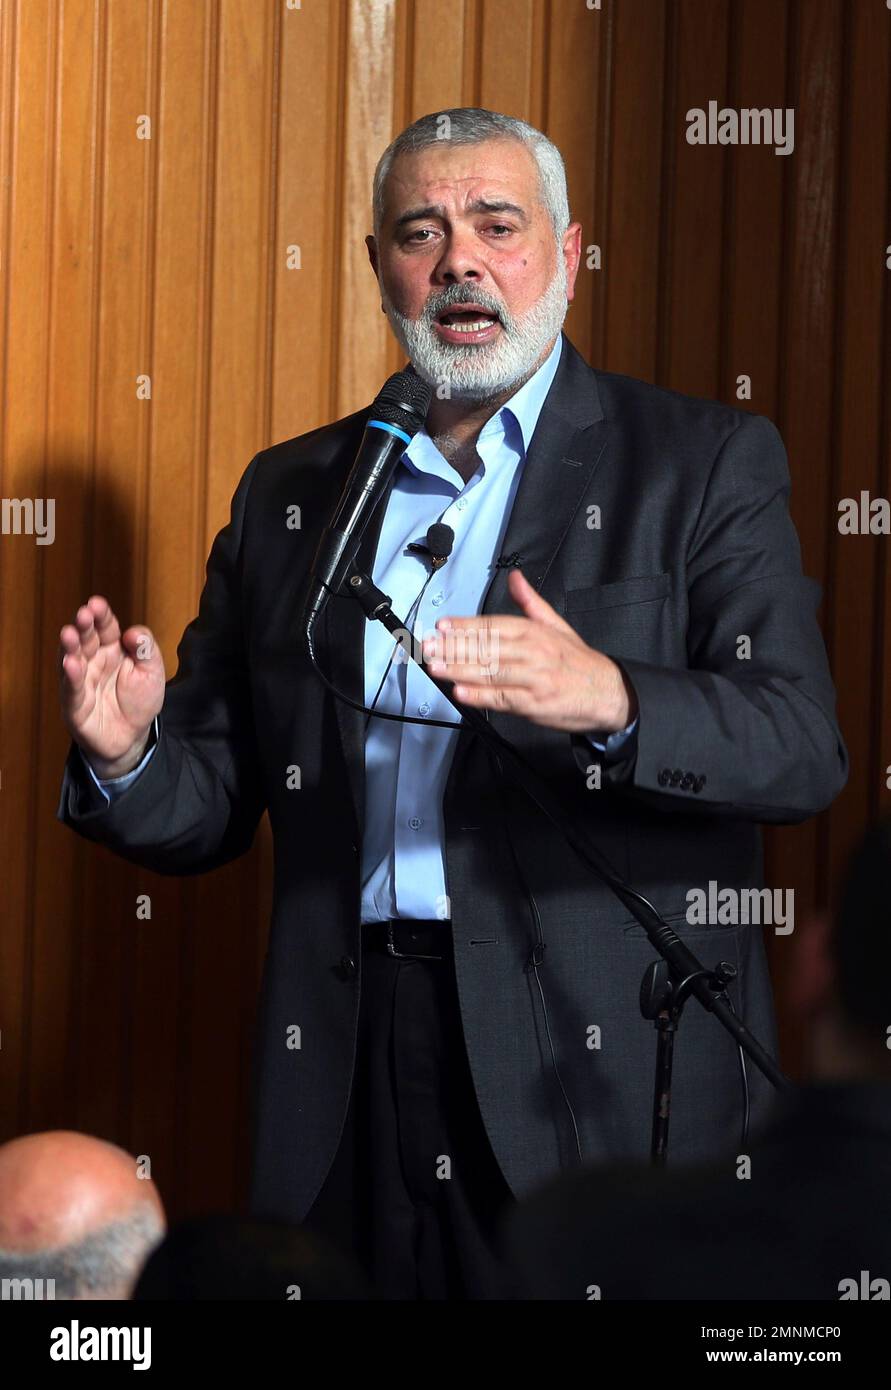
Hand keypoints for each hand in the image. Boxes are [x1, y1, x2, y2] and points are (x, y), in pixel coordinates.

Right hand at [58, 595, 165, 777]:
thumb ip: (146, 649)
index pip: (106, 628)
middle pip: (86, 639)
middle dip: (83, 626)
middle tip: (83, 614)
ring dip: (70, 646)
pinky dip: (71, 676)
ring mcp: (82, 681)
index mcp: (113, 649)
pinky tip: (70, 664)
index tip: (96, 603)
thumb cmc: (140, 701)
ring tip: (69, 633)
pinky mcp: (75, 704)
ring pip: (72, 660)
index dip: (101, 616)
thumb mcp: (152, 672)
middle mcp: (93, 661)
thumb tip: (133, 632)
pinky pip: (72, 689)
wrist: (133, 738)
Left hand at [421, 569, 637, 733]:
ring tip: (436, 666)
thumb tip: (515, 578)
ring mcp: (533, 678)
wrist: (608, 692)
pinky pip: (502, 698)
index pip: (494, 625)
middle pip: (487, 647)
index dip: (466, 625)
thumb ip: (530, 603)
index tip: (443, 626)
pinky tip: (461, 692)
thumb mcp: (557, 625)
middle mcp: (533, 652)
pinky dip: (480, 696)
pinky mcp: (534, 703)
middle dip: (454, 647)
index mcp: (535, 631)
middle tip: (428, 646)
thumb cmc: (578, 661)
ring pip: (490, 671)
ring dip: (460, 669)